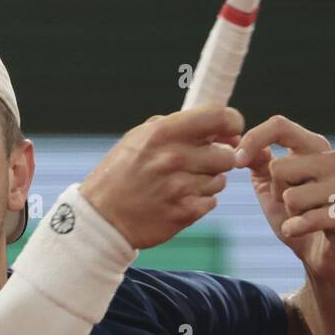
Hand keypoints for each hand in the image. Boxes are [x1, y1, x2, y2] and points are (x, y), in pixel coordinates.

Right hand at [81, 106, 242, 249]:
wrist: (102, 217)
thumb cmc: (121, 174)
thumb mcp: (139, 138)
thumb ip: (176, 127)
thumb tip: (216, 127)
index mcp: (163, 133)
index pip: (219, 117)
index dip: (232, 122)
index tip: (230, 130)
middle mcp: (174, 158)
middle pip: (226, 154)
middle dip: (218, 158)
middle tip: (200, 164)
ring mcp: (181, 187)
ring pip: (220, 180)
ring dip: (207, 181)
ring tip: (182, 184)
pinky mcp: (184, 213)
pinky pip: (211, 202)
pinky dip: (200, 202)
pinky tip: (179, 200)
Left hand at [235, 115, 334, 282]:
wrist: (323, 255)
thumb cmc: (298, 216)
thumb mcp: (270, 187)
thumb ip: (258, 163)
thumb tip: (238, 141)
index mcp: (314, 147)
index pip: (280, 126)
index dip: (254, 140)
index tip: (237, 162)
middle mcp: (334, 159)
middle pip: (280, 167)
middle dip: (276, 193)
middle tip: (293, 205)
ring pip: (292, 196)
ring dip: (290, 214)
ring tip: (304, 217)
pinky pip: (310, 218)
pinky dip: (296, 229)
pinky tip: (300, 230)